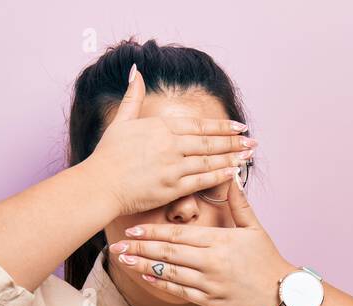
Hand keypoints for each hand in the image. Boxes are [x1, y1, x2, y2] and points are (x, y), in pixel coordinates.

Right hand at [86, 64, 254, 217]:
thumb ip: (132, 97)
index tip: (238, 127)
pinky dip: (220, 176)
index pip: (199, 125)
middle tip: (252, 142)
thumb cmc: (107, 155)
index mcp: (161, 127)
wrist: (99, 184)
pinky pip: (202, 180)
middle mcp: (171, 144)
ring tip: (249, 156)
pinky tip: (234, 173)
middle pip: (209, 142)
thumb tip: (135, 71)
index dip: (221, 126)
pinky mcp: (172, 187)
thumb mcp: (121, 121)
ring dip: (232, 157)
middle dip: (234, 142)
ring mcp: (173, 166)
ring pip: (210, 160)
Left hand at [111, 172, 293, 305]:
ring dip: (144, 266)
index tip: (132, 228)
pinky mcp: (210, 300)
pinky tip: (146, 277)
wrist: (280, 293)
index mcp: (219, 241)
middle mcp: (211, 262)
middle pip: (167, 252)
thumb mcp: (254, 227)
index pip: (178, 234)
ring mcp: (209, 283)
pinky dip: (161, 284)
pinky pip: (180, 291)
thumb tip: (231, 173)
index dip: (152, 231)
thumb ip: (238, 201)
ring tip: (123, 260)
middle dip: (139, 248)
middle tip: (116, 245)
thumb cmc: (266, 258)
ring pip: (169, 273)